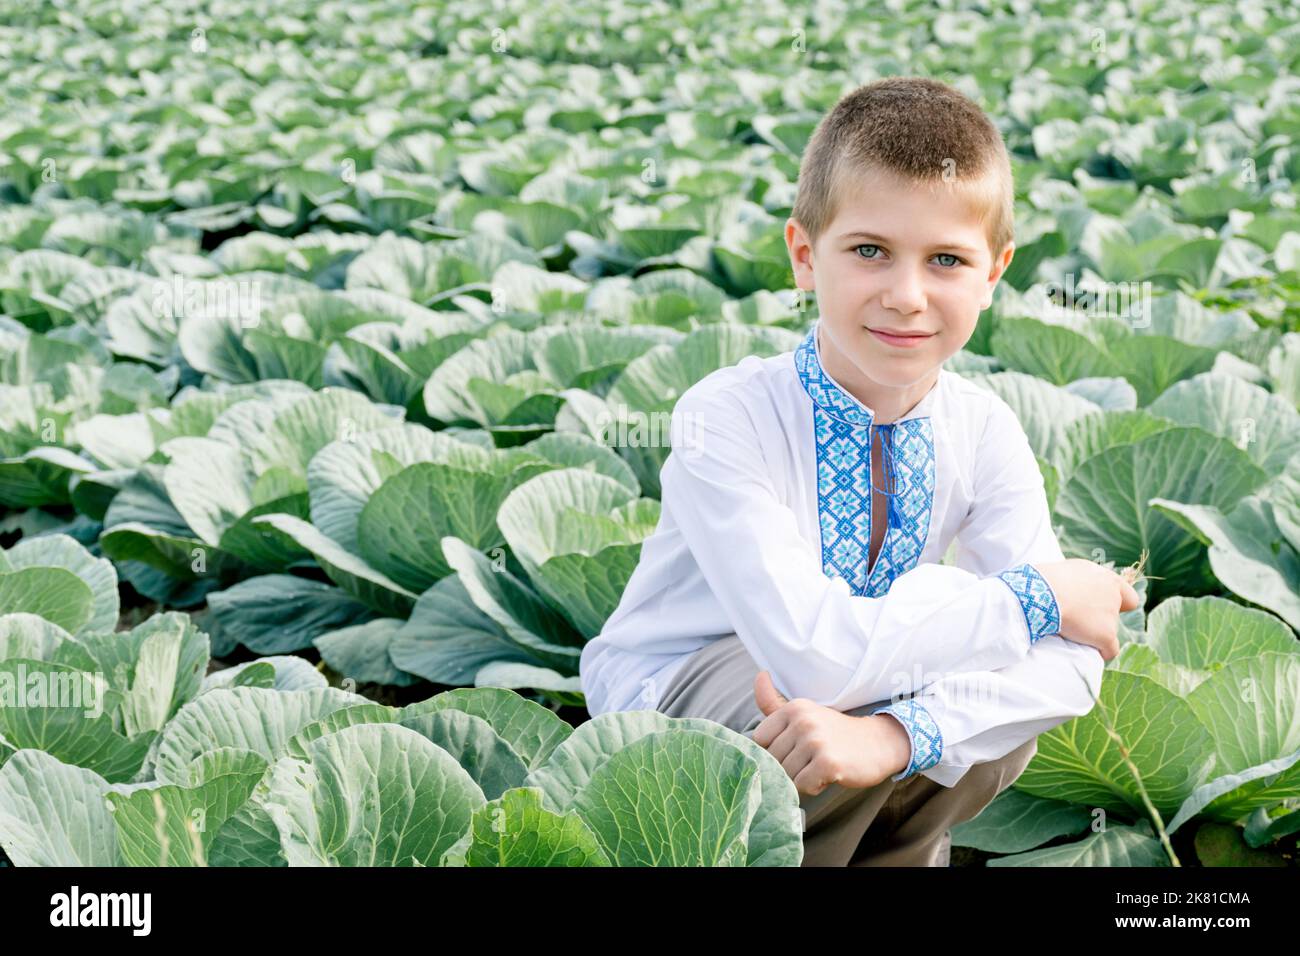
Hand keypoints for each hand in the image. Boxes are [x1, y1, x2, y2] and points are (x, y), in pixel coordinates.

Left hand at [751, 671, 911, 795]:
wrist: (878, 743)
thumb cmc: (835, 733)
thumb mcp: (803, 713)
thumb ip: (773, 702)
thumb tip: (759, 675)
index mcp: (793, 708)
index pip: (760, 740)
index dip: (775, 750)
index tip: (795, 747)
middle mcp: (802, 721)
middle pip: (772, 760)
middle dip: (790, 767)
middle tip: (813, 758)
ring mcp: (815, 741)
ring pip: (786, 776)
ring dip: (802, 778)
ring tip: (820, 766)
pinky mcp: (828, 762)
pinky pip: (802, 786)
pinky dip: (814, 786)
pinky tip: (829, 775)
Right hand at [1033, 559, 1141, 661]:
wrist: (1042, 595)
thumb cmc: (1044, 581)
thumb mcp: (1068, 572)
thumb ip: (1082, 581)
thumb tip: (1075, 592)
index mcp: (1106, 579)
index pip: (1127, 596)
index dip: (1116, 604)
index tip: (1097, 607)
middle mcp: (1114, 596)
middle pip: (1115, 614)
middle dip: (1099, 617)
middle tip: (1078, 619)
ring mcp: (1111, 616)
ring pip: (1108, 631)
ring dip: (1094, 632)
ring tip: (1071, 630)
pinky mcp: (1106, 635)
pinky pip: (1110, 650)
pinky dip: (1100, 651)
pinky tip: (1085, 649)